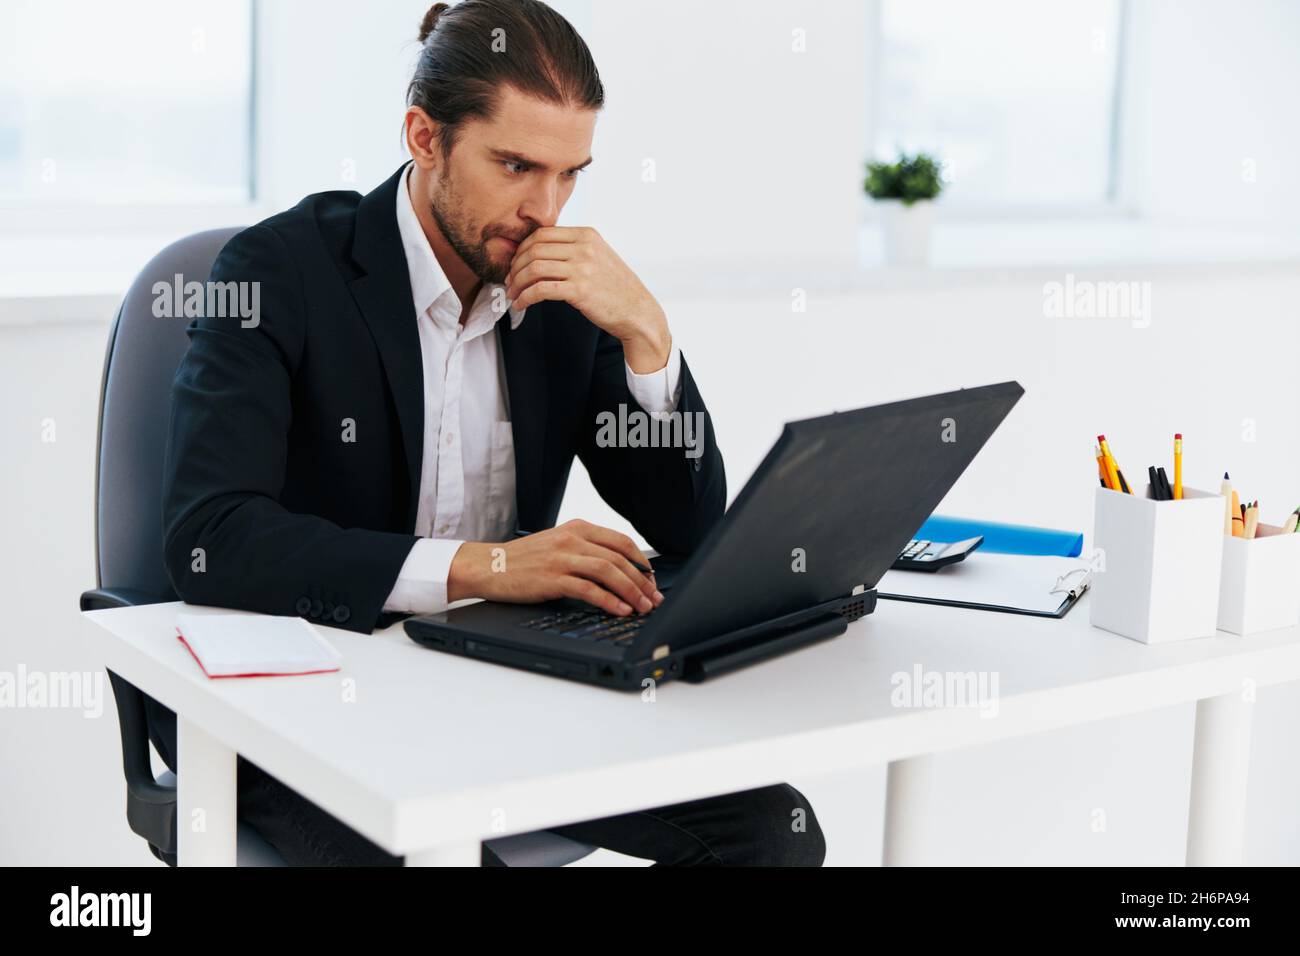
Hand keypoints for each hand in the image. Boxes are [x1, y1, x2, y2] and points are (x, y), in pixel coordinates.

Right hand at [446, 519, 663, 615]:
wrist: (488, 566)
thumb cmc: (523, 559)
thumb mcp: (558, 545)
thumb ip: (585, 551)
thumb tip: (618, 570)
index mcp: (577, 528)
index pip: (621, 541)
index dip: (642, 562)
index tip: (652, 579)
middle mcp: (572, 539)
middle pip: (619, 558)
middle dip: (642, 581)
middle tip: (654, 598)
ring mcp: (562, 558)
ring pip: (608, 571)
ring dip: (631, 591)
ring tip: (643, 607)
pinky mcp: (552, 578)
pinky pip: (589, 589)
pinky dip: (609, 600)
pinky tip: (620, 610)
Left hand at [504, 226, 670, 372]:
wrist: (638, 312)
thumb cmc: (616, 288)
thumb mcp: (598, 257)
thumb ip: (574, 249)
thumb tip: (539, 251)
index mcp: (586, 235)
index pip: (542, 234)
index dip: (522, 249)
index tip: (515, 264)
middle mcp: (584, 248)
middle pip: (534, 249)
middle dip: (515, 267)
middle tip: (509, 281)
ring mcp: (583, 268)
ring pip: (534, 268)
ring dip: (517, 283)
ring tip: (514, 295)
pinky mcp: (580, 290)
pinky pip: (541, 290)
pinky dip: (526, 297)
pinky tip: (522, 304)